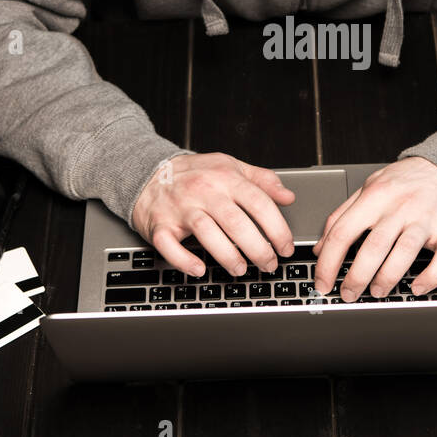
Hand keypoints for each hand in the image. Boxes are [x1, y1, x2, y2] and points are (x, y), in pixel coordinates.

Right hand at [132, 151, 295, 276]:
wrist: (149, 172)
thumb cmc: (193, 173)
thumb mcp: (230, 166)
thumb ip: (262, 180)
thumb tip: (288, 196)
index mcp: (225, 178)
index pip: (259, 203)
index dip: (277, 228)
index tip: (286, 246)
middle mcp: (204, 192)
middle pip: (236, 223)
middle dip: (258, 249)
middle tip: (269, 264)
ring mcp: (181, 209)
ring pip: (207, 234)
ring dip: (228, 256)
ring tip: (241, 268)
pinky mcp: (160, 225)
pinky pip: (170, 245)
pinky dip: (184, 260)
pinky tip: (199, 269)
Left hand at [312, 157, 436, 300]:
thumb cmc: (408, 180)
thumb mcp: (370, 187)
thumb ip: (342, 215)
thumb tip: (320, 247)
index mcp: (376, 197)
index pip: (343, 232)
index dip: (328, 262)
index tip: (322, 282)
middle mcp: (401, 208)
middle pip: (373, 247)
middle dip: (356, 277)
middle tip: (348, 294)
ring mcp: (427, 220)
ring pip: (404, 253)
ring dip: (387, 279)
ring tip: (377, 291)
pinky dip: (429, 278)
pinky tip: (417, 287)